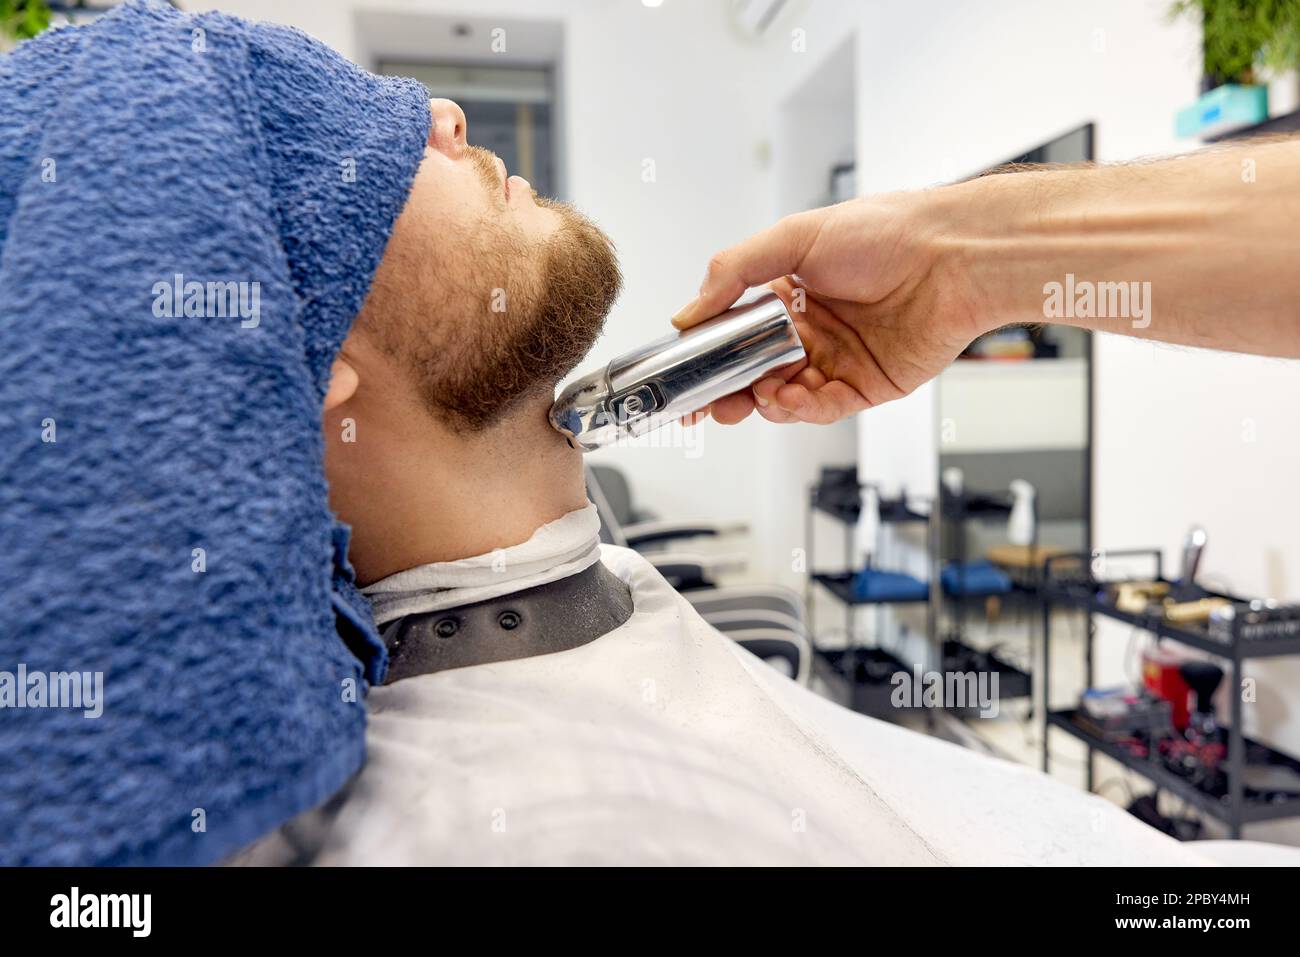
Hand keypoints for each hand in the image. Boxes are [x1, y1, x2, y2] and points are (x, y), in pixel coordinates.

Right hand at [673, 194, 988, 425]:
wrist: (953, 256)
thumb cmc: (886, 232)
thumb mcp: (793, 238)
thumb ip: (733, 272)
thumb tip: (687, 313)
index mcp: (787, 294)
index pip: (734, 334)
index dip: (708, 357)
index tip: (684, 376)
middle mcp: (809, 329)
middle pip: (754, 373)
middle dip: (729, 392)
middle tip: (708, 404)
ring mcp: (837, 360)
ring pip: (785, 397)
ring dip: (764, 402)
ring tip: (756, 396)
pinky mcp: (867, 385)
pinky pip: (824, 408)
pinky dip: (802, 409)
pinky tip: (789, 398)